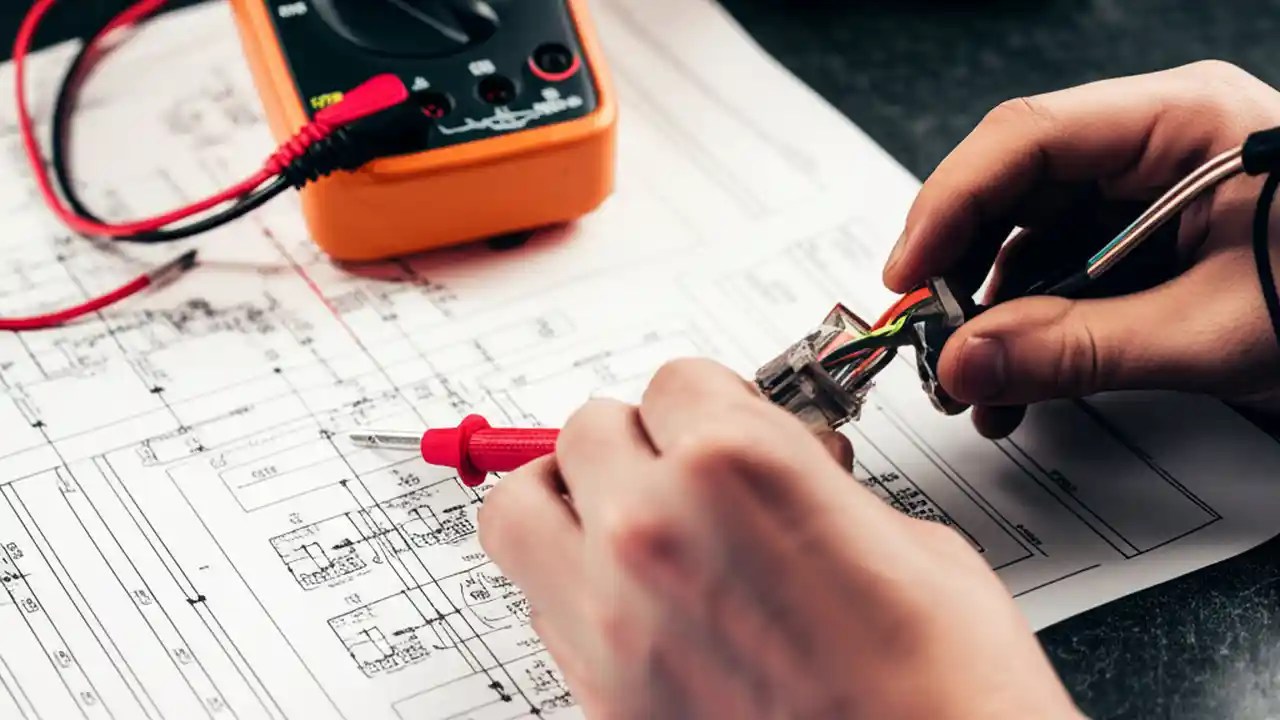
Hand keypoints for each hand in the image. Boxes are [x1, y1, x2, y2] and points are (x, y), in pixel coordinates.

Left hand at [478, 358, 1081, 718]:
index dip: (711, 401)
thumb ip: (812, 485)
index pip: (673, 381)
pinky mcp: (598, 692)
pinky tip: (630, 597)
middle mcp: (655, 528)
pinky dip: (567, 581)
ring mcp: (611, 616)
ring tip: (617, 516)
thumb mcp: (908, 540)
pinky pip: (536, 602)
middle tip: (682, 470)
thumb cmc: (948, 688)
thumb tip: (785, 468)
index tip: (728, 426)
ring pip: (520, 509)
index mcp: (738, 466)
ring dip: (567, 498)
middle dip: (639, 441)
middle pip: (587, 428)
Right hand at [884, 60, 1279, 437]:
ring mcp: (1147, 186)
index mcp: (1181, 121)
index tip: (908, 275)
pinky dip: (1032, 324)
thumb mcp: (1213, 333)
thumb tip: (967, 362)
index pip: (1025, 139)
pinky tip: (1018, 378)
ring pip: (1029, 232)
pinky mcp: (1147, 233)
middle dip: (963, 269)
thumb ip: (1078, 350)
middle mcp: (1155, 141)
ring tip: (979, 382)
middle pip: (1014, 186)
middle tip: (934, 339)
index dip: (949, 204)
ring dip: (993, 310)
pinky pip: (1062, 266)